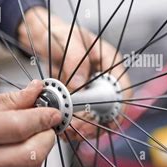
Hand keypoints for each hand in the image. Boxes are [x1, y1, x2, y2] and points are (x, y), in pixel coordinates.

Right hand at [0, 80, 59, 166]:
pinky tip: (21, 151)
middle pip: (30, 153)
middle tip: (47, 125)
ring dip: (41, 149)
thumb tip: (37, 91)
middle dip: (47, 136)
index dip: (42, 118)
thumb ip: (10, 100)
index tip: (54, 112)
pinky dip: (31, 163)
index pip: (17, 127)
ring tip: (32, 136)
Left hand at [17, 7, 131, 139]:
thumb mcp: (65, 39)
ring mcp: (93, 90)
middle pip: (111, 107)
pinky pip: (83, 117)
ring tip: (69, 133)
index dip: (116, 106)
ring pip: (97, 117)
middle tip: (79, 129)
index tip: (101, 117)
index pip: (122, 87)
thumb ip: (73, 59)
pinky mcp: (81, 100)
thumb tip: (79, 83)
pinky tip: (64, 130)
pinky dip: (75, 126)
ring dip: (85, 128)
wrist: (44, 40)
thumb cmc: (58, 33)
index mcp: (110, 61)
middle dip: (97, 122)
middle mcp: (104, 78)